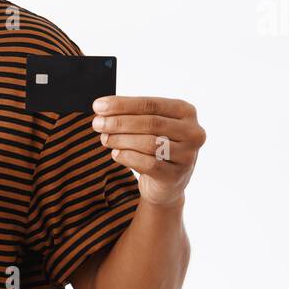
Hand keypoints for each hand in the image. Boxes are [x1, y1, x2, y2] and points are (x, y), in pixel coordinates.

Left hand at [91, 96, 205, 206]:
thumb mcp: (148, 127)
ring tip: (105, 139)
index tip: (98, 106)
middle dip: (119, 122)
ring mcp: (188, 155)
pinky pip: (149, 164)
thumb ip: (131, 116)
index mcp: (185, 112)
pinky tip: (115, 154)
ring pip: (149, 143)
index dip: (122, 104)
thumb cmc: (155, 148)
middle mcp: (192, 132)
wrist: (166, 184)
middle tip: (97, 123)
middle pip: (150, 123)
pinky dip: (128, 157)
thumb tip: (101, 109)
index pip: (150, 104)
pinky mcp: (176, 175)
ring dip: (122, 140)